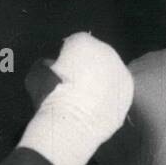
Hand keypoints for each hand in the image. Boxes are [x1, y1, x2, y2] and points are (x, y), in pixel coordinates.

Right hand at [18, 33, 133, 164]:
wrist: (70, 122)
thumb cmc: (49, 95)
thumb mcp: (37, 74)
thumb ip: (46, 64)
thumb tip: (50, 66)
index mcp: (83, 42)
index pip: (74, 44)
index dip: (66, 58)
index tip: (59, 72)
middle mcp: (107, 52)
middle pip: (96, 58)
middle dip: (87, 69)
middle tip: (74, 88)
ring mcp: (120, 72)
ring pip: (109, 74)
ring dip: (101, 84)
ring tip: (86, 102)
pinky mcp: (128, 94)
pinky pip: (116, 93)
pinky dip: (109, 101)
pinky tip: (96, 112)